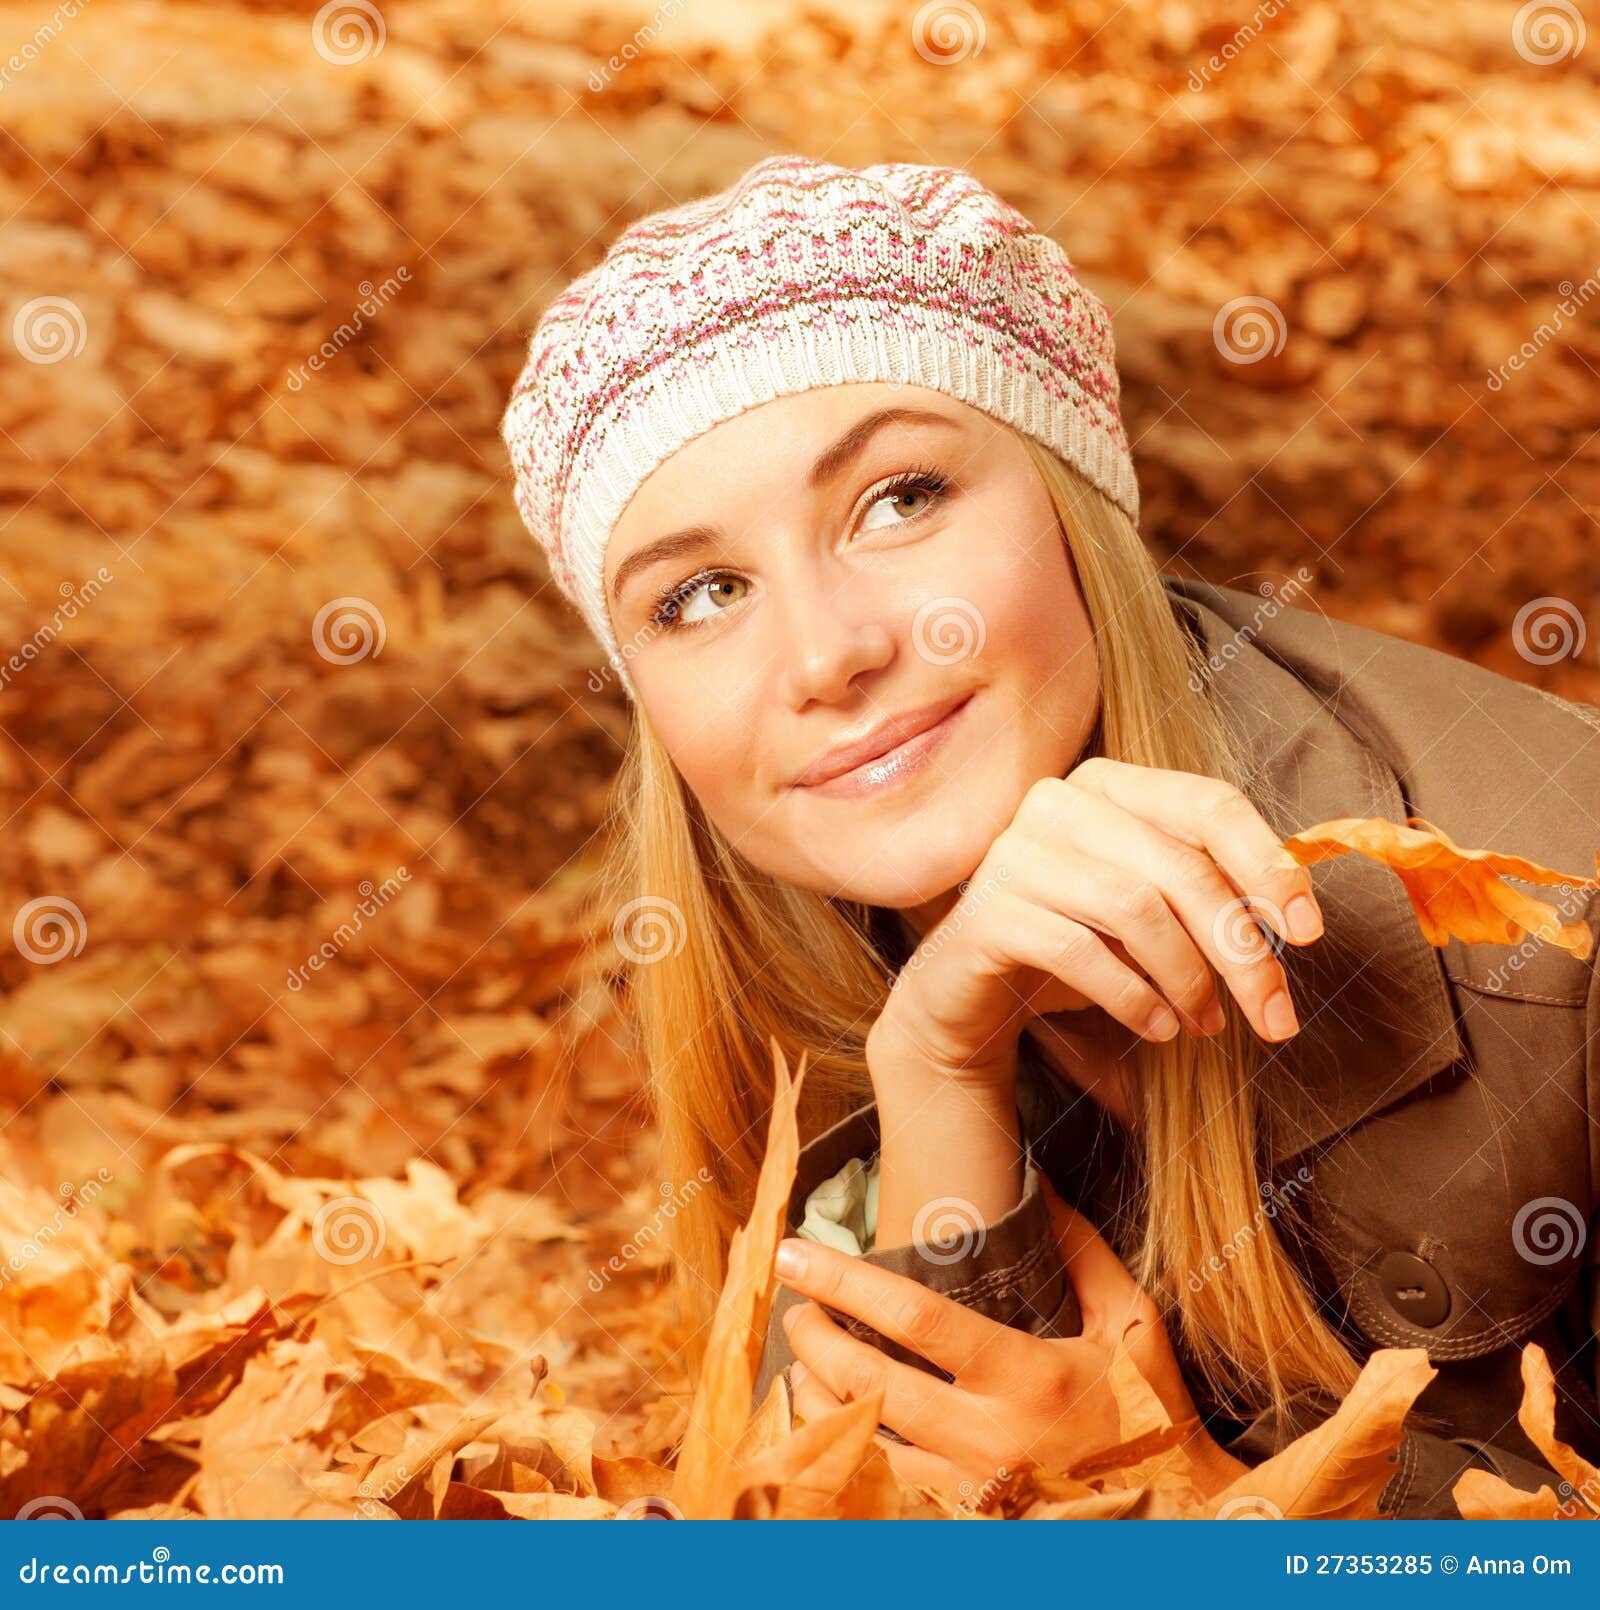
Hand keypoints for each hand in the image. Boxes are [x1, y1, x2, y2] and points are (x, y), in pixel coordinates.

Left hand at [775, 1174, 1250, 1503]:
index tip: (798, 1250)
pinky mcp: (962, 1522)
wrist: (1176, 1515)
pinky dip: (845, 1447)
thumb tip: (1035, 1183)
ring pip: (860, 1443)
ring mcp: (969, 1489)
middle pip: (869, 1382)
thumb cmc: (1152, 1410)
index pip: (917, 1320)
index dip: (848, 1279)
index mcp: (1028, 1378)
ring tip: (799, 1357)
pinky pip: (880, 1486)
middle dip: (814, 1335)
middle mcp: (988, 1438)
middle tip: (792, 1300)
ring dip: (814, 1396)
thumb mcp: (1132, 1321)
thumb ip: (1080, 1249)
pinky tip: (829, 1418)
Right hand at [869, 757, 1325, 1084]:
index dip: (1267, 863)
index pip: (1207, 803)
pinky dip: (1132, 998)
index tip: (1309, 931)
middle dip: (1240, 950)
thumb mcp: (1150, 911)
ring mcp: (1014, 852)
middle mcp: (1056, 803)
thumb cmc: (1073, 946)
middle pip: (1180, 867)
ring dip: (1186, 979)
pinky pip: (1078, 951)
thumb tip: (1295, 912)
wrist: (969, 997)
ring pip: (1135, 907)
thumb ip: (1208, 892)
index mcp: (1108, 785)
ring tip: (1203, 1025)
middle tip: (1274, 1017)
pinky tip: (1156, 1029)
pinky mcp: (985, 911)